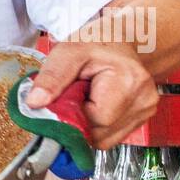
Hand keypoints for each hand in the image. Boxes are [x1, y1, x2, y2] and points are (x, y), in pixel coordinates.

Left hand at [25, 41, 159, 148]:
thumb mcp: (68, 51)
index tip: (66, 96)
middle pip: (99, 134)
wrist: (121, 39)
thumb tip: (35, 103)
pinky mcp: (140, 120)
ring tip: (87, 98)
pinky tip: (96, 105)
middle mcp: (143, 101)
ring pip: (103, 140)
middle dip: (78, 120)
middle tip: (75, 95)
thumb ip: (52, 76)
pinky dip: (96, 126)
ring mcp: (144, 112)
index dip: (73, 113)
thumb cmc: (98, 41)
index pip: (95, 120)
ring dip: (86, 124)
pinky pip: (109, 137)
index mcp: (129, 82)